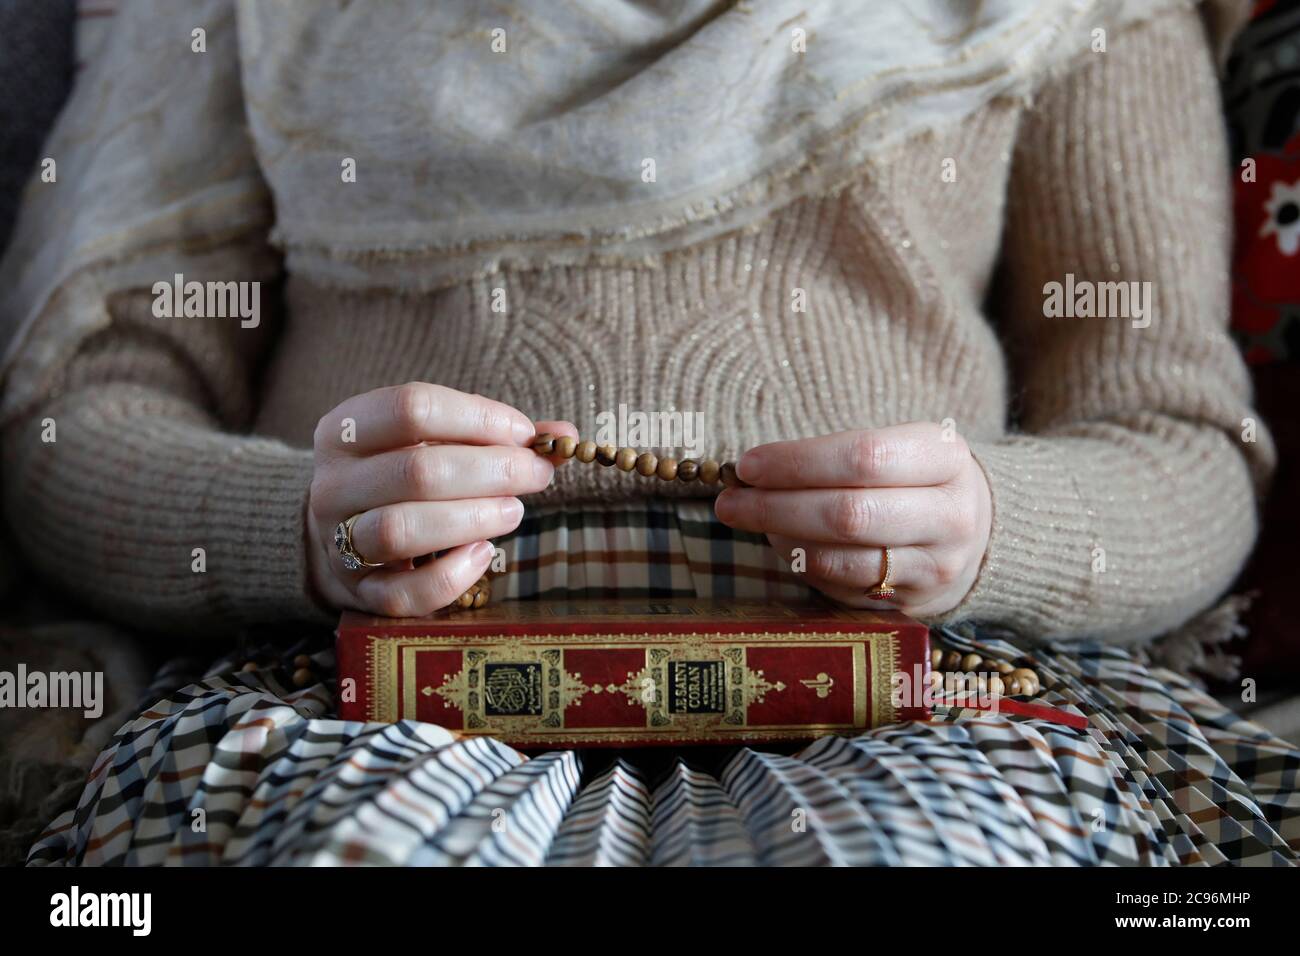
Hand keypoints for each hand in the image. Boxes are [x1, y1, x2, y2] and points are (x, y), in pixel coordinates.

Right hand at [305, 382, 575, 616]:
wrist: (336, 538)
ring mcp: (337, 542)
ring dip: (472, 519)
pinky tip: (483, 555)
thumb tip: (563, 437)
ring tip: (512, 511)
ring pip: (402, 530)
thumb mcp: (432, 444)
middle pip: (417, 471)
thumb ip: (495, 437)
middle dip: (492, 472)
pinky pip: (403, 594)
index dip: (479, 417)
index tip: (523, 433)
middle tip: (536, 475)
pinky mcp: (357, 593)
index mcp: (345, 431)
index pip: (412, 407)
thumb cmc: (400, 479)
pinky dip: (452, 577)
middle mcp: (332, 484)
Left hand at [713, 423, 991, 616]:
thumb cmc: (917, 479)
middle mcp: (950, 514)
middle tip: (729, 502)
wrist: (980, 533)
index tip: (748, 465)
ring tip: (751, 521)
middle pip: (849, 513)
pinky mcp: (914, 602)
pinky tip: (783, 545)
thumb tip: (754, 472)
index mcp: (945, 457)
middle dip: (776, 507)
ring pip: (843, 558)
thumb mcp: (901, 448)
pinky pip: (843, 586)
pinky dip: (803, 564)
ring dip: (782, 539)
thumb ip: (839, 456)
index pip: (863, 456)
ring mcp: (936, 565)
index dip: (797, 462)